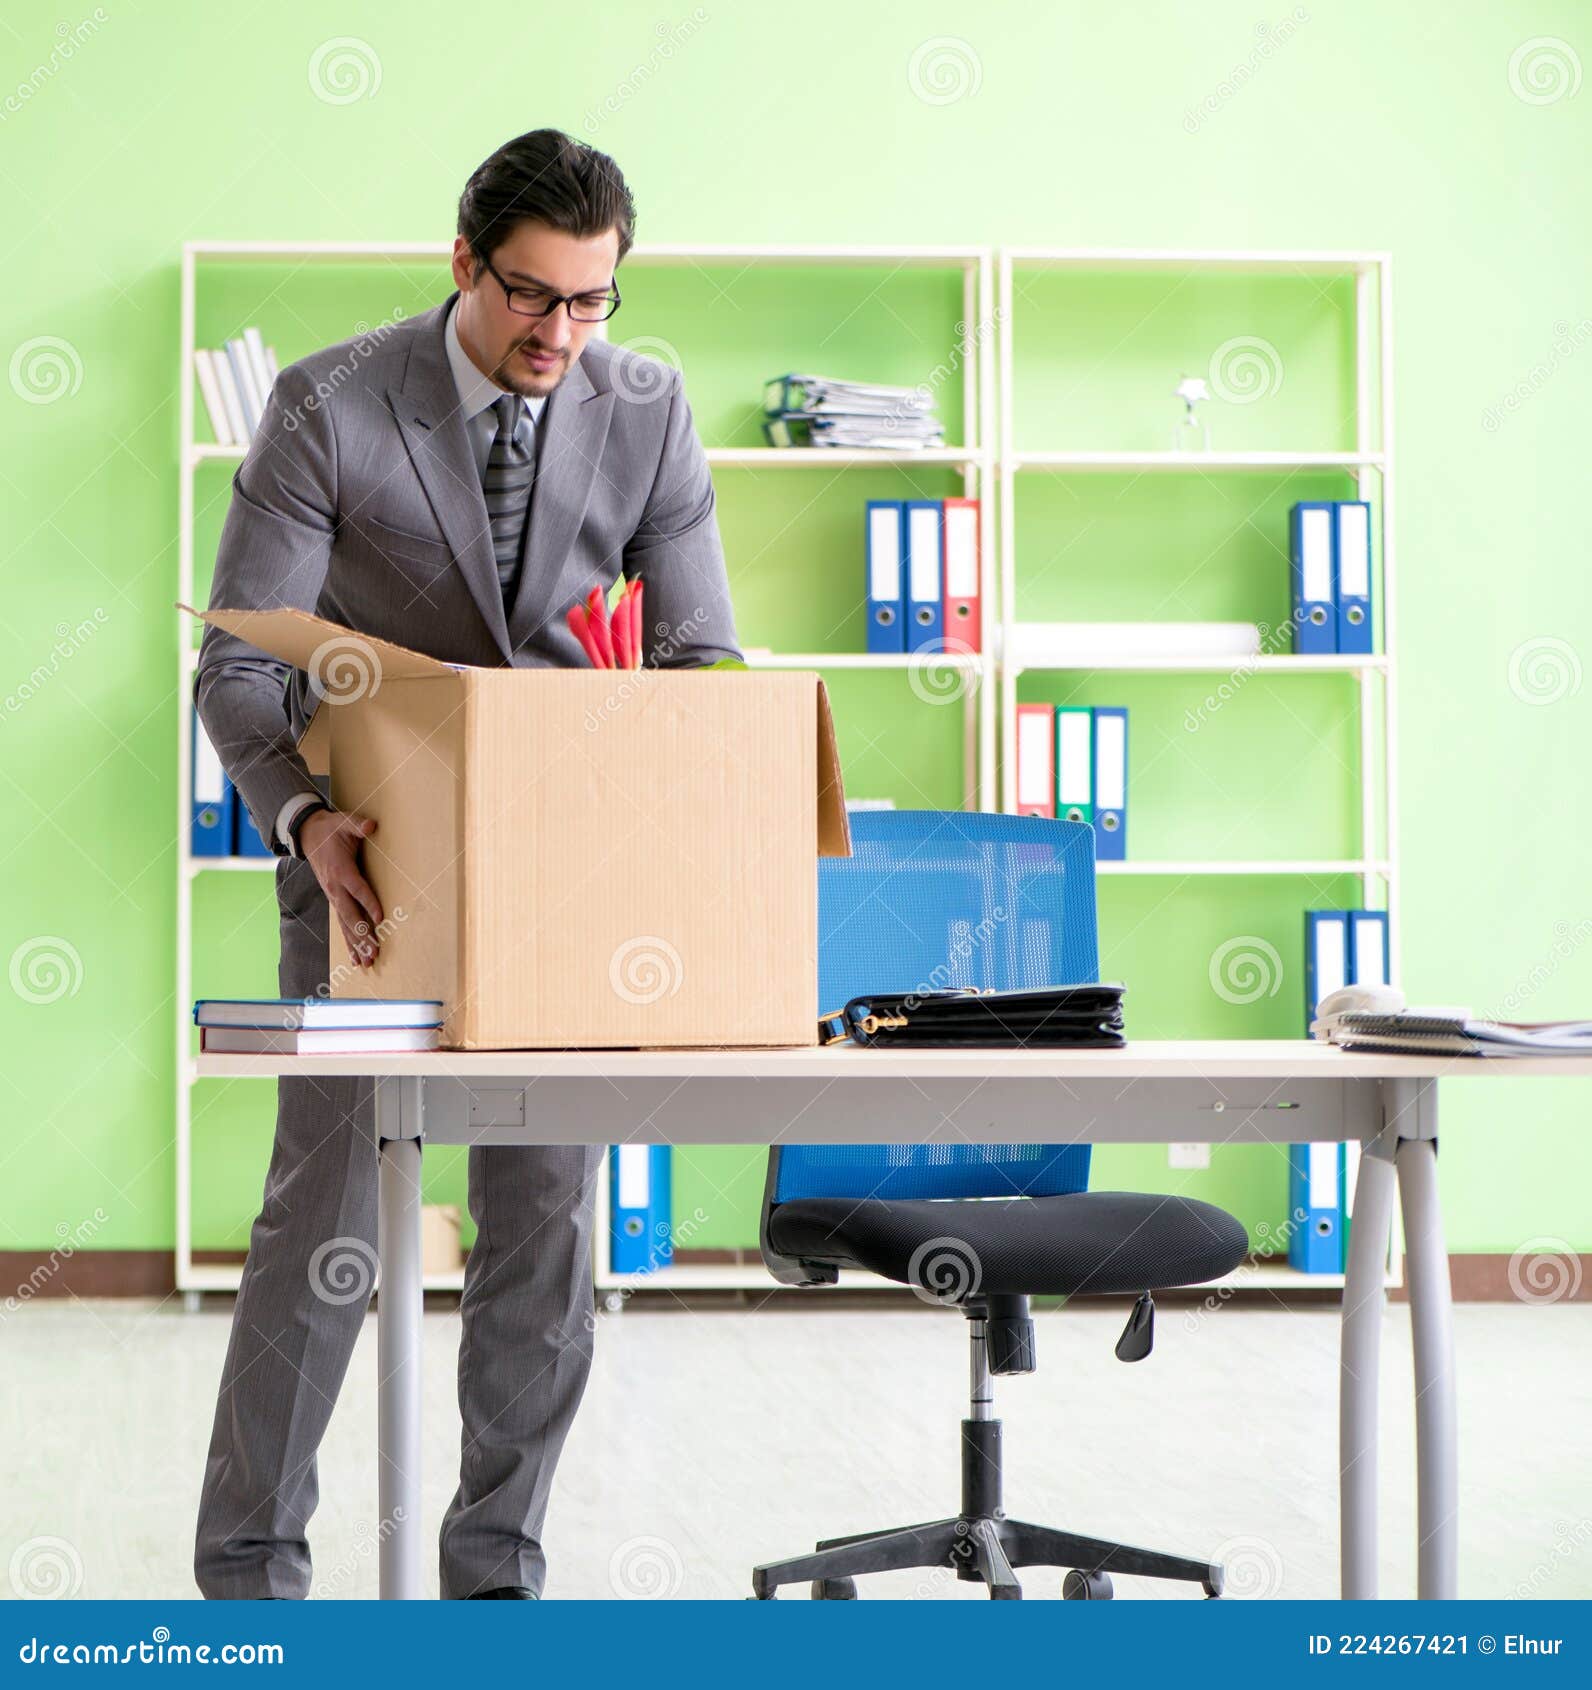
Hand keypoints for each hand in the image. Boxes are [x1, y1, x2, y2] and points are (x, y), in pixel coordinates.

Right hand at [300, 809, 383, 968]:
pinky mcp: (334, 900)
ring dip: (357, 944)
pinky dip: (349, 942)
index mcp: (341, 870)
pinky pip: (342, 924)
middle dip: (362, 934)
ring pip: (346, 925)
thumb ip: (358, 825)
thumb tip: (371, 825)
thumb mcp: (344, 821)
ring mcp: (333, 896)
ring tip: (367, 962)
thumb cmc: (331, 828)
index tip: (380, 919)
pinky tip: (356, 958)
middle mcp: (335, 888)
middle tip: (374, 951)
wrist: (308, 834)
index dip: (369, 903)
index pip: (357, 889)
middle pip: (350, 915)